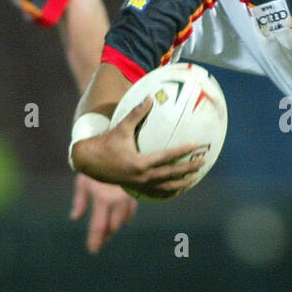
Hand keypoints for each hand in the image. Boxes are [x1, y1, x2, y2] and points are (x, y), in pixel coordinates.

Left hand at [70, 173, 137, 252]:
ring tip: (107, 233)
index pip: (99, 226)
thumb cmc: (94, 165)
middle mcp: (117, 201)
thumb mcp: (83, 181)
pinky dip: (125, 217)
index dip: (95, 240)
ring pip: (123, 220)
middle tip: (98, 244)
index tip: (92, 250)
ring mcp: (128, 197)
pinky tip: (122, 221)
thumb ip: (80, 201)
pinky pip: (131, 210)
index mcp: (103, 199)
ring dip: (114, 228)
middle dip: (105, 236)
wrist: (115, 148)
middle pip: (112, 227)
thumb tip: (74, 218)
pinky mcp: (134, 191)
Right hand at [71, 97, 205, 198]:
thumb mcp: (121, 128)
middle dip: (188, 168)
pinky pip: (156, 192)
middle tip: (203, 162)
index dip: (183, 151)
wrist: (88, 162)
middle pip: (171, 174)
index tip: (196, 145)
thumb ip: (136, 113)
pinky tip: (177, 190)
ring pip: (166, 186)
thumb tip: (149, 98)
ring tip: (194, 178)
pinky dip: (168, 191)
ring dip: (181, 183)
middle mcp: (142, 176)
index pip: (167, 156)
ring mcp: (140, 185)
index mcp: (140, 162)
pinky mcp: (136, 188)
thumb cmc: (106, 143)